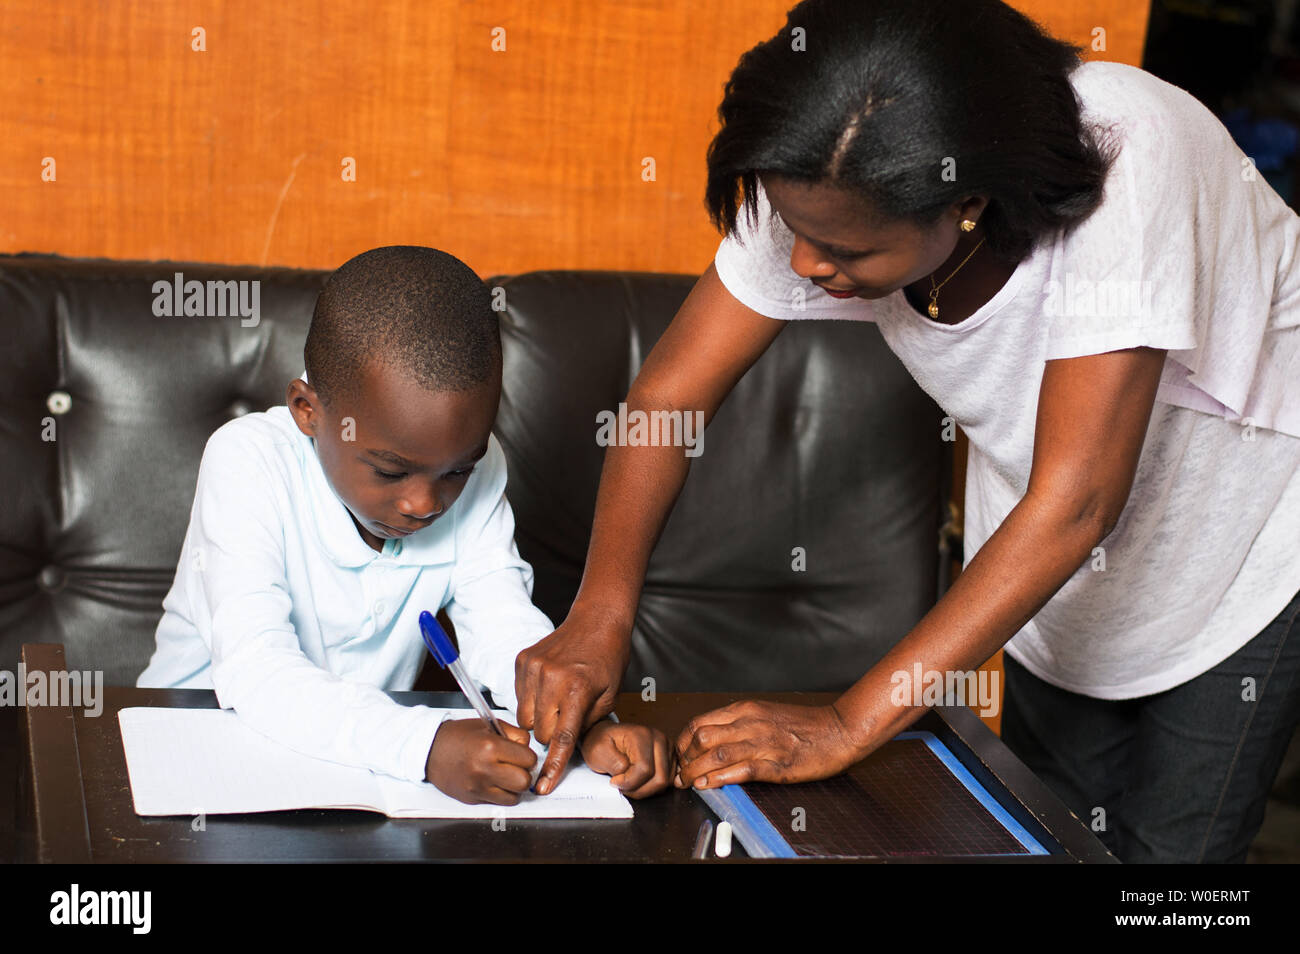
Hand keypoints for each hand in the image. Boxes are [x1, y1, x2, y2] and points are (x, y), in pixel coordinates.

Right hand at [425, 718, 537, 805]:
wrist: (431, 750)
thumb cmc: (459, 736)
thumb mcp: (488, 725)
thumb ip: (514, 735)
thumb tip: (529, 749)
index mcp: (490, 747)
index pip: (528, 759)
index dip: (527, 756)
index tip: (521, 754)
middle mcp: (484, 769)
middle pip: (524, 781)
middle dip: (524, 773)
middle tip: (516, 766)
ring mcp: (478, 787)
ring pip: (515, 796)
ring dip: (514, 787)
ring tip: (505, 775)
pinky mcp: (473, 798)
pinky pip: (501, 803)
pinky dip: (503, 795)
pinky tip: (495, 783)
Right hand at [515, 605, 630, 794]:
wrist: (596, 621)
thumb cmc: (607, 658)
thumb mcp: (608, 696)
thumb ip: (587, 725)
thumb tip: (567, 748)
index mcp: (577, 689)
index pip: (561, 738)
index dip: (552, 766)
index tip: (543, 786)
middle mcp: (551, 678)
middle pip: (539, 732)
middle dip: (552, 733)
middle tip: (567, 717)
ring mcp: (533, 668)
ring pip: (524, 717)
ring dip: (539, 718)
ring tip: (557, 701)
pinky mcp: (522, 660)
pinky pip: (518, 696)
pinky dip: (531, 698)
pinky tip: (548, 686)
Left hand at [580, 720, 673, 798]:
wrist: (606, 737)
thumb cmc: (601, 743)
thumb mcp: (597, 751)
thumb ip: (613, 763)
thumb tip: (627, 772)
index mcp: (642, 734)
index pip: (645, 769)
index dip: (629, 782)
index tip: (614, 781)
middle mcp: (659, 739)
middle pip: (660, 778)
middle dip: (639, 789)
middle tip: (622, 785)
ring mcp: (667, 748)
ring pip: (665, 782)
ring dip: (645, 789)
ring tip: (629, 782)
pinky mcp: (670, 757)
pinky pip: (668, 782)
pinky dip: (653, 787)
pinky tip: (640, 781)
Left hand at [674, 700, 864, 789]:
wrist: (838, 729)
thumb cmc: (803, 724)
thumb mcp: (765, 713)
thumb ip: (739, 723)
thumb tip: (712, 739)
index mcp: (745, 710)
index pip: (699, 723)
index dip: (683, 742)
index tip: (681, 756)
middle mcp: (750, 723)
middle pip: (701, 738)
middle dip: (685, 759)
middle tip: (682, 774)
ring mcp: (763, 743)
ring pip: (716, 755)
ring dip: (696, 771)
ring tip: (689, 783)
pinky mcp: (776, 764)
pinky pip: (741, 770)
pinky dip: (720, 779)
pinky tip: (709, 785)